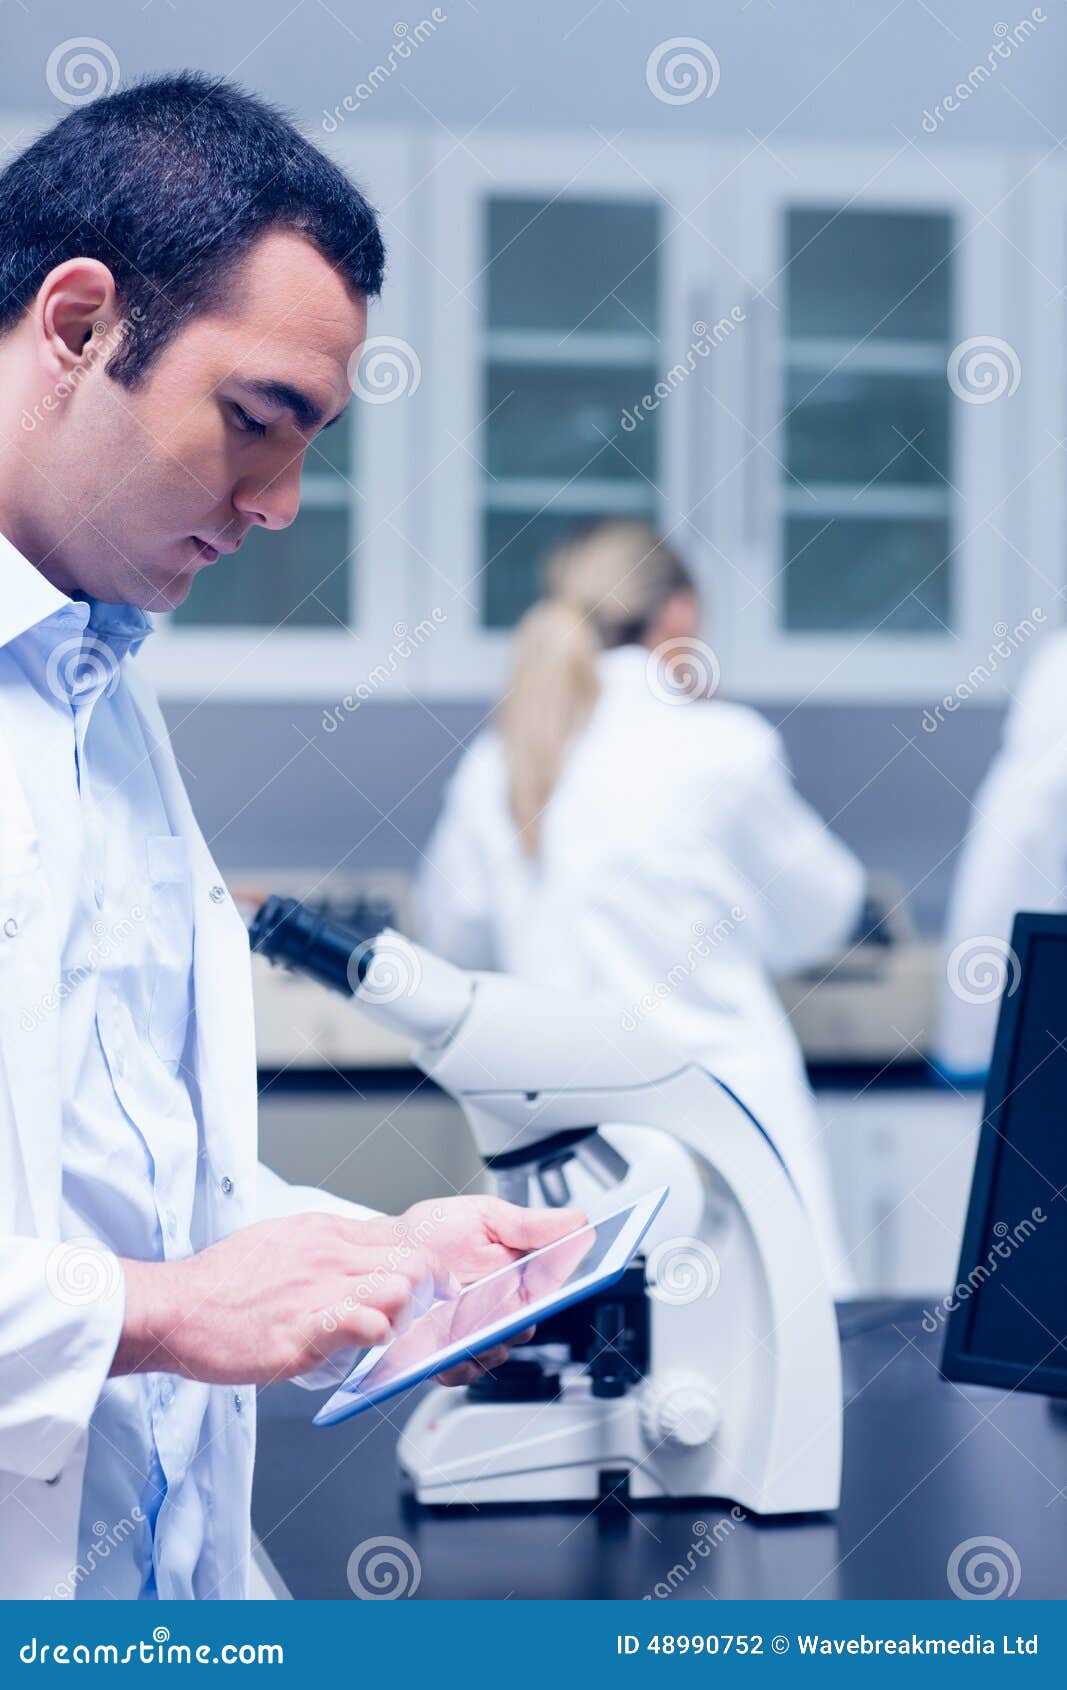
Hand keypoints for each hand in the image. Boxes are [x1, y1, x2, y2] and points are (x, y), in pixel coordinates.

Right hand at [111, 1213, 442, 1384]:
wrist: (177, 1308)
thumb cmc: (222, 1284)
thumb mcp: (280, 1241)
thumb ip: (323, 1250)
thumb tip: (358, 1263)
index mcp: (323, 1230)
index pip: (399, 1238)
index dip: (424, 1267)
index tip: (433, 1287)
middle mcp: (327, 1253)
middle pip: (412, 1262)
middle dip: (428, 1291)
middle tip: (425, 1315)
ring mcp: (318, 1290)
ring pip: (399, 1289)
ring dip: (404, 1316)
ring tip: (389, 1333)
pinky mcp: (304, 1330)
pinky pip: (365, 1325)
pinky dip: (377, 1337)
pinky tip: (365, 1345)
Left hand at [394, 1195, 587, 1385]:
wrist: (388, 1249)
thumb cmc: (437, 1231)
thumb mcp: (487, 1216)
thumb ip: (532, 1224)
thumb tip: (579, 1221)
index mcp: (521, 1276)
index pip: (553, 1291)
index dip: (556, 1292)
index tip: (545, 1288)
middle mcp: (503, 1310)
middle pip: (524, 1327)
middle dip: (513, 1320)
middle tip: (498, 1308)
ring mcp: (476, 1335)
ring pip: (495, 1352)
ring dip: (483, 1343)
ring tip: (466, 1329)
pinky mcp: (448, 1356)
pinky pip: (461, 1371)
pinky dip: (455, 1364)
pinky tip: (443, 1349)